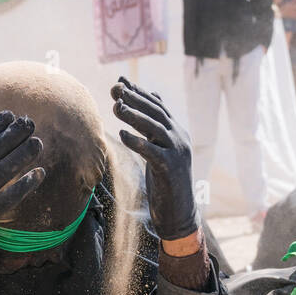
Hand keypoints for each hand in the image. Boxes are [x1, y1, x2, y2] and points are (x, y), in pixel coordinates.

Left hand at [111, 77, 196, 241]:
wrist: (179, 213)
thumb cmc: (166, 182)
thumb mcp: (161, 152)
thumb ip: (155, 131)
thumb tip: (152, 103)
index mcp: (177, 132)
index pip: (157, 106)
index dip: (139, 92)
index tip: (121, 80)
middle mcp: (180, 138)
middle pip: (155, 113)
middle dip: (134, 99)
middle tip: (115, 88)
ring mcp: (178, 153)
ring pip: (154, 128)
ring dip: (134, 116)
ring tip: (115, 107)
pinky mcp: (170, 169)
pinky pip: (152, 152)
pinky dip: (137, 142)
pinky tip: (122, 134)